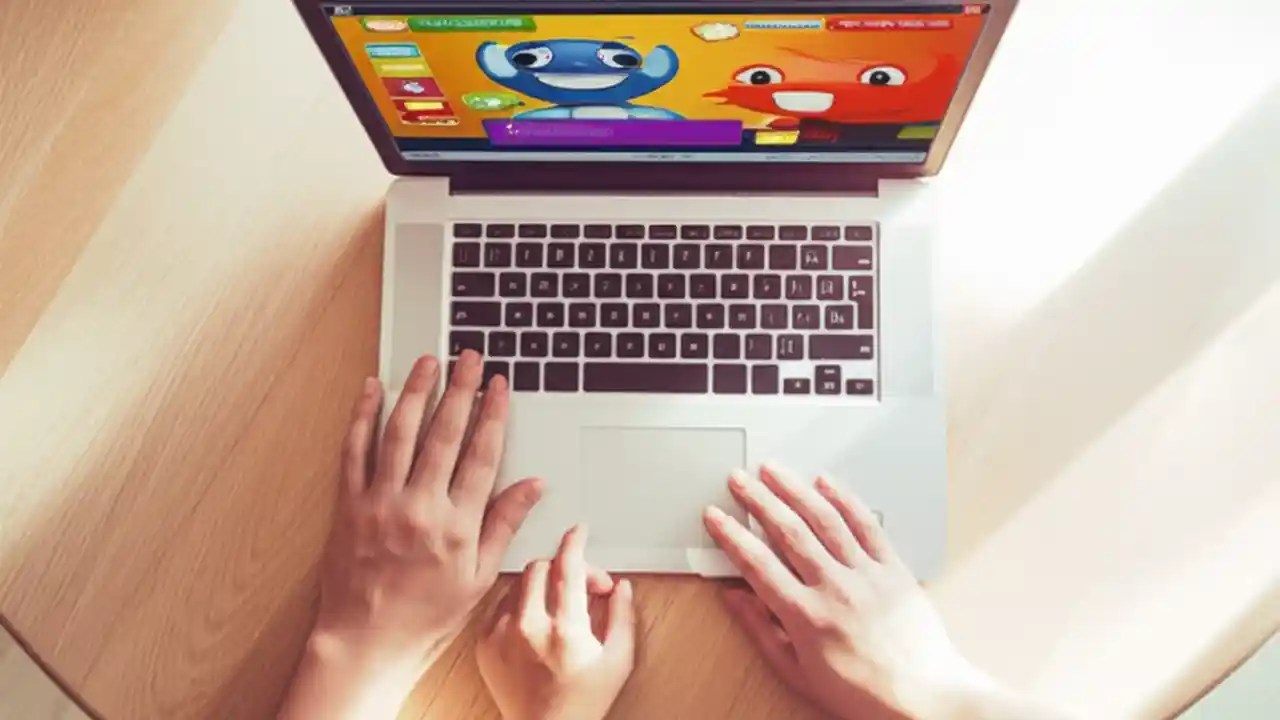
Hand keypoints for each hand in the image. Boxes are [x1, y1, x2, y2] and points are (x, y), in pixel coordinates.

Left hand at [279, 352, 543, 719]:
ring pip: (400, 432)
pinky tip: (372, 389)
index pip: (482, 454)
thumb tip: (534, 485)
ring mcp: (381, 501)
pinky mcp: (348, 504)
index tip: (499, 385)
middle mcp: (419, 506)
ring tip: (429, 361)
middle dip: (460, 389)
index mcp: (457, 524)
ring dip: (416, 391)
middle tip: (469, 356)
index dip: (493, 414)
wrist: (366, 640)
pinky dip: (362, 416)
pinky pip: (354, 451)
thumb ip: (505, 524)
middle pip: (444, 433)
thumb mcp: (479, 575)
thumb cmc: (425, 614)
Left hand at [477, 525, 636, 719]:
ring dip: (540, 585)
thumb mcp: (618, 662)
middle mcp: (529, 627)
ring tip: (556, 606)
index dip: (574, 542)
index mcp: (566, 629)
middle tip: (580, 584)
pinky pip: (499, 605)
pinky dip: (517, 604)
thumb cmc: (582, 703)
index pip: (568, 566)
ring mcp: (502, 635)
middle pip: (540, 567)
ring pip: (518, 583)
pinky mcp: (484, 644)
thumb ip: (623, 617)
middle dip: (563, 567)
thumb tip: (620, 586)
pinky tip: (533, 620)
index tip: (577, 532)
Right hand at [704, 466, 1050, 719]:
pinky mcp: (893, 569)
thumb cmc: (862, 694)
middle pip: (788, 531)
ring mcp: (866, 575)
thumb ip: (762, 632)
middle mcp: (835, 589)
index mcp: (806, 617)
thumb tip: (734, 599)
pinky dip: (845, 499)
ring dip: (794, 489)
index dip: (731, 536)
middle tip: (738, 479)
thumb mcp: (798, 673)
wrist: (925, 699)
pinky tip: (826, 483)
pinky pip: (866, 525)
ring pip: (824, 519)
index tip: (715, 517)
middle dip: (757, 500)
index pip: (757, 564)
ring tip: (773, 470)